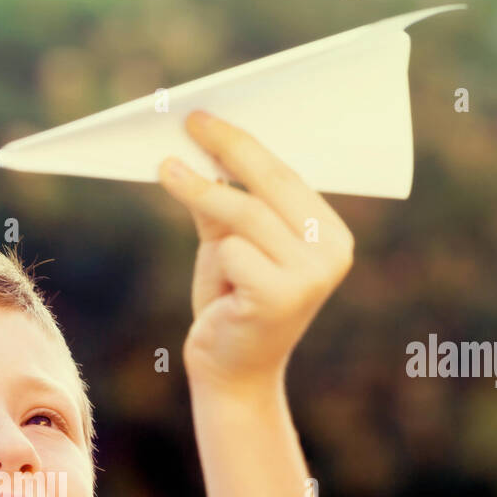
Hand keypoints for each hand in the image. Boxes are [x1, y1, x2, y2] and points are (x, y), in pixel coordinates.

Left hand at [157, 110, 354, 394]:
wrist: (230, 377)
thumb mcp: (226, 248)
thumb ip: (222, 205)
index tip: (206, 119)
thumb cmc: (230, 307)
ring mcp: (311, 277)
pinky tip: (219, 283)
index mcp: (330, 236)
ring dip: (200, 189)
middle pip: (271, 185)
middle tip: (188, 124)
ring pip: (247, 214)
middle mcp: (331, 253)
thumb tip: (198, 150)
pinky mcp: (282, 298)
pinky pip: (235, 252)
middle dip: (226, 150)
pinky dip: (217, 258)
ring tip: (165, 170)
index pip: (286, 176)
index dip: (243, 145)